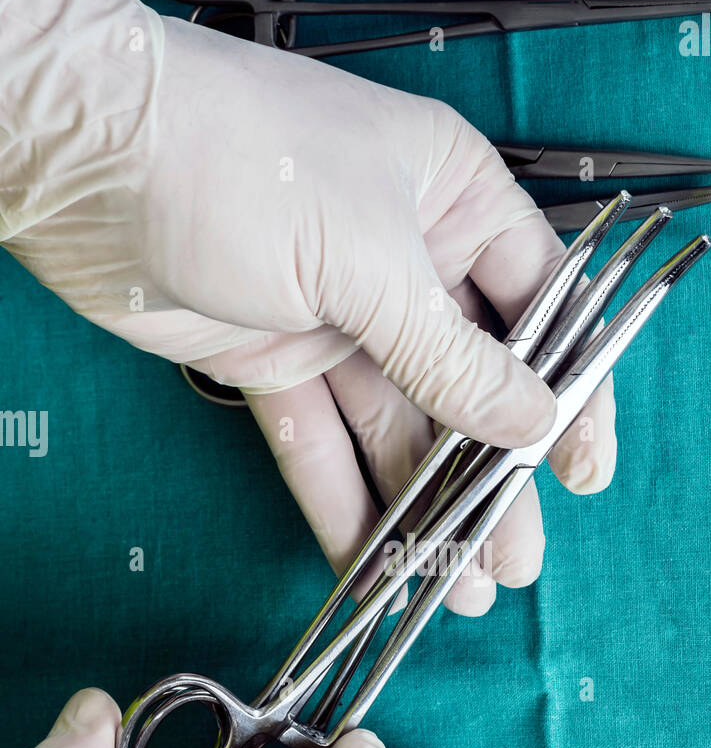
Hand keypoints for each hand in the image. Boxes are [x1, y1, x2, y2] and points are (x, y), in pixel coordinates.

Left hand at [0, 0, 614, 614]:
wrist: (88, 157)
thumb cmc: (246, 161)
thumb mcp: (373, 258)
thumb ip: (452, 355)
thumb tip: (532, 420)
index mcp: (451, 198)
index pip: (541, 304)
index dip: (569, 391)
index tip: (584, 472)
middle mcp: (403, 258)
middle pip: (469, 384)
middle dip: (494, 478)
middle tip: (514, 562)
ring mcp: (337, 313)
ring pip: (396, 427)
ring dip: (426, 509)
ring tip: (459, 590)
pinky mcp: (273, 358)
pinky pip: (320, 441)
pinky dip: (343, 502)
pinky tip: (375, 566)